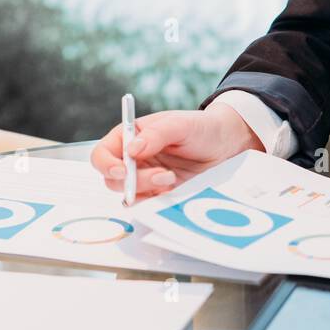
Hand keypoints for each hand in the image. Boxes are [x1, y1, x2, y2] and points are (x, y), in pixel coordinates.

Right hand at [90, 102, 264, 201]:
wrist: (227, 145)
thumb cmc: (201, 128)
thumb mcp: (180, 124)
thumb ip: (156, 134)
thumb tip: (131, 150)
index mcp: (130, 137)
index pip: (103, 154)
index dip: (106, 164)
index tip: (122, 170)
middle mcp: (133, 159)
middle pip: (112, 179)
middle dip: (133, 180)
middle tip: (162, 175)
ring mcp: (146, 178)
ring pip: (129, 195)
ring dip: (147, 190)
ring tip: (171, 179)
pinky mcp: (161, 194)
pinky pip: (148, 205)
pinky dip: (156, 202)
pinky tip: (173, 190)